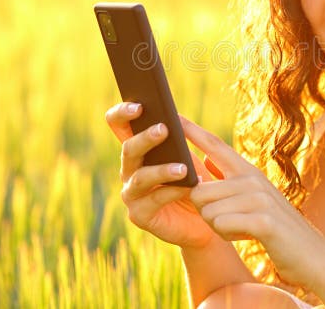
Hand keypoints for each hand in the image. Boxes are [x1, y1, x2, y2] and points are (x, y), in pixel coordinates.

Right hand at [105, 102, 214, 249]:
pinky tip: (188, 187)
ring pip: (140, 177)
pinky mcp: (139, 216)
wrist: (205, 218)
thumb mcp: (191, 154)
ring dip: (161, 170)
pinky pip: (153, 201)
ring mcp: (131, 194)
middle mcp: (129, 170)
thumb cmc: (197, 180)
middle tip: (163, 128)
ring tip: (183, 167)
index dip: (122, 113)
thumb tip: (176, 115)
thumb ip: (181, 137)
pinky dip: (171, 192)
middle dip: (145, 138)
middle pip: (128, 149)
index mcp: (138, 150)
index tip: (139, 105)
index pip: (119, 126)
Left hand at [182, 116, 324, 286]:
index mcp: (248, 171)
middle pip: (198, 190)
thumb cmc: (277, 229)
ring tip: (243, 228)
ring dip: (218, 227)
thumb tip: (204, 156)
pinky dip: (228, 235)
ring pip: (207, 211)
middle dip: (205, 212)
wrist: (313, 256)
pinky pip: (220, 225)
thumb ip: (229, 178)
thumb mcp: (253, 198)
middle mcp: (253, 178)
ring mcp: (259, 197)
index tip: (172, 113)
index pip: (214, 144)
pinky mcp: (263, 219)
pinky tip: (249, 235)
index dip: (191, 130)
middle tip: (230, 221)